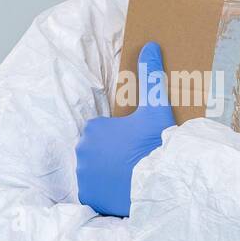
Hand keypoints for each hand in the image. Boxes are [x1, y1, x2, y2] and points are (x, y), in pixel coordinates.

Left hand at [76, 42, 174, 216]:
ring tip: (132, 174)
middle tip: (137, 158)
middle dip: (114, 153)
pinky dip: (105, 191)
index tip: (138, 142)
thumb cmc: (156, 144)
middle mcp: (82, 150)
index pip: (106, 130)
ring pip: (96, 169)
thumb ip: (150, 76)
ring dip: (109, 171)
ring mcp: (83, 176)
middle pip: (99, 150)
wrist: (158, 185)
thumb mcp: (156, 108)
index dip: (123, 135)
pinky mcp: (88, 196)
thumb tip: (150, 44)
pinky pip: (95, 190)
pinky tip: (123, 189)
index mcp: (93, 128)